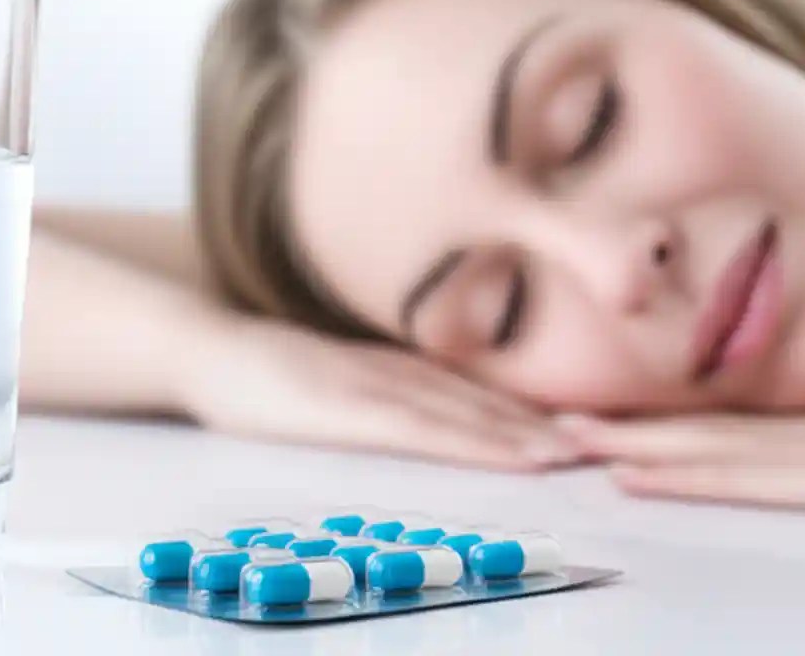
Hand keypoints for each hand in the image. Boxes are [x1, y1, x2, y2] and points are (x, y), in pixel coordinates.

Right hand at [184, 318, 589, 470]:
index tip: (576, 424)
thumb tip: (425, 405)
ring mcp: (373, 387)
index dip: (525, 409)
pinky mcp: (348, 409)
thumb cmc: (261, 369)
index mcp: (391, 365)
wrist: (204, 348)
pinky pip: (425, 430)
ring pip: (464, 414)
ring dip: (522, 435)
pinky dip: (476, 443)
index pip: (471, 389)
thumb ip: (375, 384)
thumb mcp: (329, 373)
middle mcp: (394, 371)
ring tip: (573, 453)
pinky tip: (513, 455)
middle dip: (539, 425)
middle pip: (480, 401)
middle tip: (600, 442)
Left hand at [563, 407, 804, 548]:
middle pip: (722, 429)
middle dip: (637, 426)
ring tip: (571, 437)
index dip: (672, 427)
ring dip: (643, 442)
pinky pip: (775, 478)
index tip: (608, 427)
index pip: (748, 434)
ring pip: (732, 445)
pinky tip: (640, 475)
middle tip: (557, 422)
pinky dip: (700, 476)